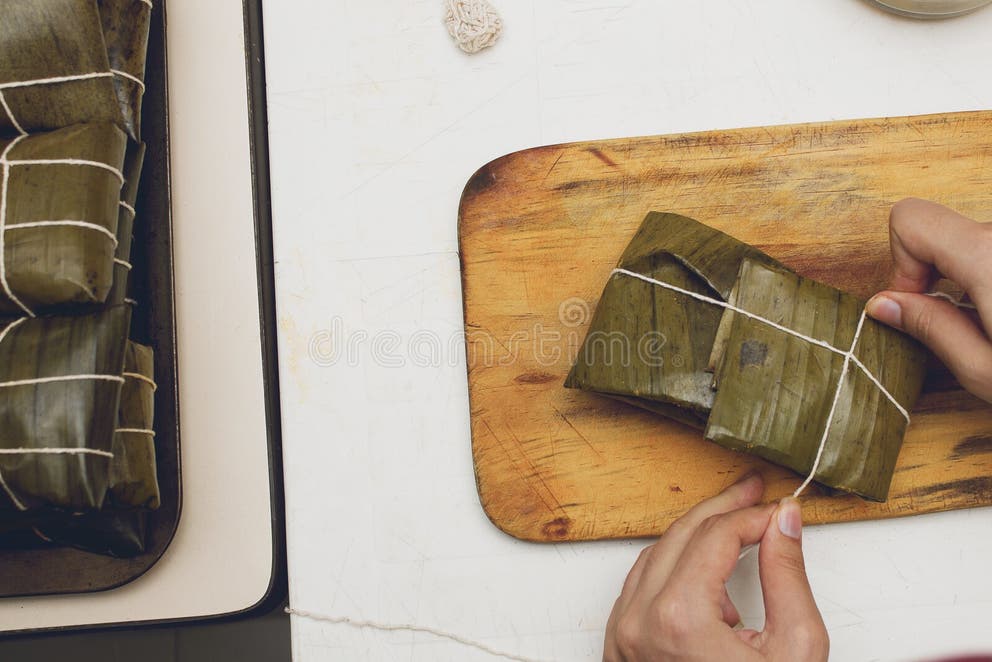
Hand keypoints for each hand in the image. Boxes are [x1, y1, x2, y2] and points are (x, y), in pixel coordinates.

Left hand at [603, 474, 827, 661]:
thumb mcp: (795, 650)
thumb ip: (788, 576)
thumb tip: (784, 522)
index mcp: (679, 620)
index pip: (715, 536)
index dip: (752, 515)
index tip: (779, 510)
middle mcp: (639, 622)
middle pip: (680, 535)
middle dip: (722, 510)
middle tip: (753, 493)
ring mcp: (623, 635)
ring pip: (656, 555)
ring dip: (697, 538)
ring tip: (738, 533)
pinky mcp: (619, 646)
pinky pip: (642, 585)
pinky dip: (675, 570)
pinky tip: (707, 575)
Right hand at [866, 198, 991, 401]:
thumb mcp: (986, 370)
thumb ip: (930, 328)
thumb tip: (883, 305)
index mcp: (989, 256)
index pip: (911, 220)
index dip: (899, 265)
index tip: (913, 306)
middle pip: (942, 233)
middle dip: (932, 275)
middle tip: (951, 325)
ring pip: (972, 243)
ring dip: (967, 279)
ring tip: (990, 326)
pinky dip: (988, 278)